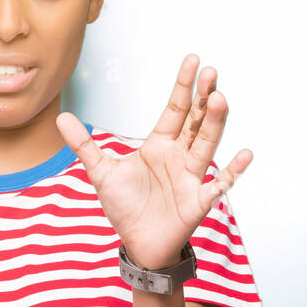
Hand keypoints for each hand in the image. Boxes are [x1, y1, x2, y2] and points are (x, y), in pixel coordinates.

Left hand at [56, 54, 251, 270]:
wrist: (138, 244)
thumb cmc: (126, 208)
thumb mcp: (102, 172)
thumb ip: (85, 144)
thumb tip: (61, 117)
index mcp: (159, 145)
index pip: (175, 109)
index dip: (183, 86)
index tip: (194, 61)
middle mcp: (179, 156)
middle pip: (195, 121)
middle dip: (203, 97)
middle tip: (212, 73)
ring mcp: (191, 177)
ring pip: (206, 144)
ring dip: (215, 123)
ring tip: (221, 100)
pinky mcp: (198, 200)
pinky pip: (219, 183)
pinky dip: (232, 171)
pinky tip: (245, 154)